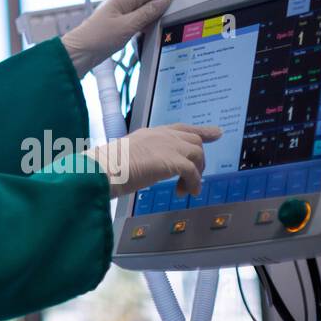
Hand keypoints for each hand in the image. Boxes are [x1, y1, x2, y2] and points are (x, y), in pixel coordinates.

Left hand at [61, 0, 189, 77]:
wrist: (79, 53)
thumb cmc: (97, 38)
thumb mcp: (127, 26)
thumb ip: (147, 13)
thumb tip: (164, 0)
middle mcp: (124, 2)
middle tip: (188, 1)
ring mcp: (123, 13)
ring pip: (148, 9)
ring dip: (161, 11)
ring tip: (177, 13)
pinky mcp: (122, 24)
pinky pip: (142, 19)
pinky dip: (151, 21)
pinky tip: (159, 26)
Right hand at [85, 124, 222, 198]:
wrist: (104, 169)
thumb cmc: (108, 166)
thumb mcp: (130, 156)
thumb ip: (145, 156)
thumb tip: (149, 168)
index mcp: (151, 133)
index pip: (181, 128)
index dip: (201, 131)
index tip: (216, 133)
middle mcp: (161, 135)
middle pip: (194, 141)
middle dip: (198, 160)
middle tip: (194, 178)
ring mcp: (168, 146)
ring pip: (197, 154)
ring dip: (196, 173)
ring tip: (185, 189)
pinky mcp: (172, 161)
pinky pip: (193, 171)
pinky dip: (193, 183)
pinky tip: (186, 192)